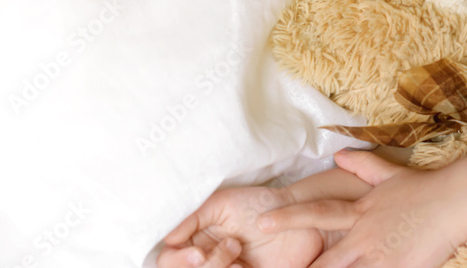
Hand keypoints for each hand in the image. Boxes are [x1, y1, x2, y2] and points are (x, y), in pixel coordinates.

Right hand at [158, 169, 372, 267]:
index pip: (168, 259)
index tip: (198, 252)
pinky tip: (246, 267)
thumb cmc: (261, 205)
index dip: (177, 261)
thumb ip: (193, 217)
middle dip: (206, 265)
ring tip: (240, 254)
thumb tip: (168, 239)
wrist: (298, 218)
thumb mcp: (222, 203)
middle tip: (230, 247)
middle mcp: (207, 259)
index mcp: (196, 239)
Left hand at [257, 150, 466, 267]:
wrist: (454, 203)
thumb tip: (339, 153)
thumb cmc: (424, 189)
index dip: (288, 218)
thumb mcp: (389, 174)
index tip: (262, 222)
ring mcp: (379, 258)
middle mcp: (363, 238)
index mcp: (359, 213)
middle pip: (324, 264)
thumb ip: (362, 165)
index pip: (317, 215)